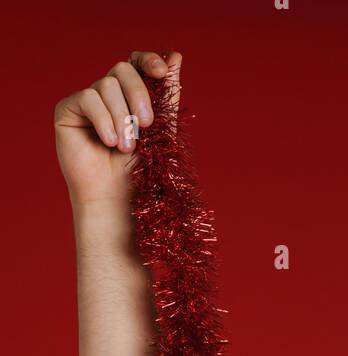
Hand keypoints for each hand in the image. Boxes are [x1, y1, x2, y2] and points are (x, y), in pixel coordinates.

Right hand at [54, 49, 181, 208]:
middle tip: (146, 125)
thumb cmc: (140, 174)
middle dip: (138, 93)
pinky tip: (109, 142)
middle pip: (122, 68)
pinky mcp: (67, 111)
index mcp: (130, 97)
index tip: (161, 71)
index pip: (136, 63)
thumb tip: (176, 56)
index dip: (148, 61)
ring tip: (126, 148)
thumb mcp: (161, 131)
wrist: (118, 203)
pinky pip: (87, 98)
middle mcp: (107, 95)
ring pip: (106, 84)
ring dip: (121, 117)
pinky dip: (102, 119)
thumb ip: (167, 95)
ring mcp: (87, 102)